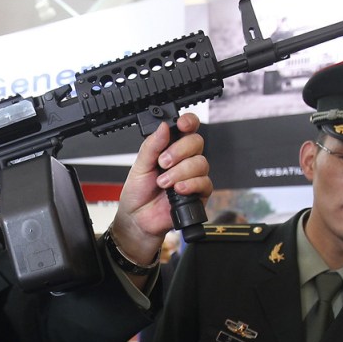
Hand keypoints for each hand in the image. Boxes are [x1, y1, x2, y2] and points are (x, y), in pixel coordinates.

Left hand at [109, 113, 210, 265]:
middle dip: (179, 151)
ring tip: (164, 182)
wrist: (138, 220)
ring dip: (180, 171)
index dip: (188, 122)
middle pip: (196, 142)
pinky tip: (178, 189)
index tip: (181, 124)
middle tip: (163, 163)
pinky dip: (190, 184)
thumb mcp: (139, 166)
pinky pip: (204, 183)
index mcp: (170, 148)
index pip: (187, 129)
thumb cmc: (138, 194)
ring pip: (201, 163)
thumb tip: (163, 127)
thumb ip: (152, 146)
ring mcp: (193, 176)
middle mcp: (184, 160)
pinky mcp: (199, 193)